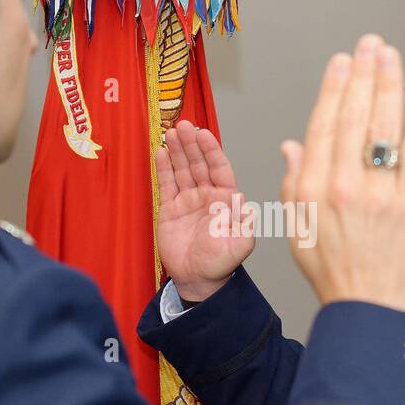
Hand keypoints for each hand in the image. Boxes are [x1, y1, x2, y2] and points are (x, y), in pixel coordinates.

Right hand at [155, 120, 255, 301]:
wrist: (198, 280)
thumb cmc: (221, 263)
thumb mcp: (240, 245)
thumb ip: (244, 224)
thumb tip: (244, 201)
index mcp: (226, 199)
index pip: (219, 168)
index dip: (211, 150)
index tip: (203, 134)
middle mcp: (207, 195)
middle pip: (199, 163)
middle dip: (192, 144)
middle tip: (183, 125)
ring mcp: (188, 200)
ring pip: (182, 169)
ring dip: (177, 150)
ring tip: (170, 132)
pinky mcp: (170, 209)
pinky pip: (166, 184)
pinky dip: (163, 167)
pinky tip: (160, 151)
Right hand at [280, 35, 404, 317]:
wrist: (374, 315)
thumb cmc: (339, 279)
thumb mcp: (299, 233)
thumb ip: (294, 184)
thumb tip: (292, 144)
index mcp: (312, 191)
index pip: (323, 125)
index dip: (333, 87)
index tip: (341, 63)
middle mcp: (343, 187)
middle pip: (353, 116)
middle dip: (362, 73)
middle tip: (370, 45)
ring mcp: (379, 194)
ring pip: (383, 126)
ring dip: (389, 83)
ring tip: (391, 56)